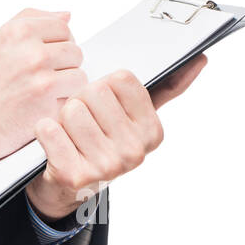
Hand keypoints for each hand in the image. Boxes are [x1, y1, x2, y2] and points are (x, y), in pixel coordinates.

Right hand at [0, 7, 87, 174]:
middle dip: (63, 65)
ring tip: (38, 94)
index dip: (58, 42)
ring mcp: (43, 82)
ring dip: (65, 87)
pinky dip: (58, 107)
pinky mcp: (48, 109)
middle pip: (75, 52)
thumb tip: (66, 15)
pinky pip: (70, 102)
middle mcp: (33, 53)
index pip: (63, 27)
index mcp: (19, 31)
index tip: (50, 52)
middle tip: (42, 77)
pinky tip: (35, 109)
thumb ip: (29, 23)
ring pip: (78, 77)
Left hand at [25, 53, 207, 221]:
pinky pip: (50, 130)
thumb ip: (166, 87)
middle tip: (83, 123)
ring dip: (62, 117)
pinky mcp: (75, 176)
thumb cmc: (102, 140)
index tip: (104, 106)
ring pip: (72, 109)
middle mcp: (135, 152)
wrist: (71, 186)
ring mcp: (107, 167)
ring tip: (70, 135)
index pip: (121, 79)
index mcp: (153, 132)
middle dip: (81, 100)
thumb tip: (199, 58)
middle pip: (94, 91)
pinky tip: (55, 143)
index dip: (104, 86)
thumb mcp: (133, 116)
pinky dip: (45, 131)